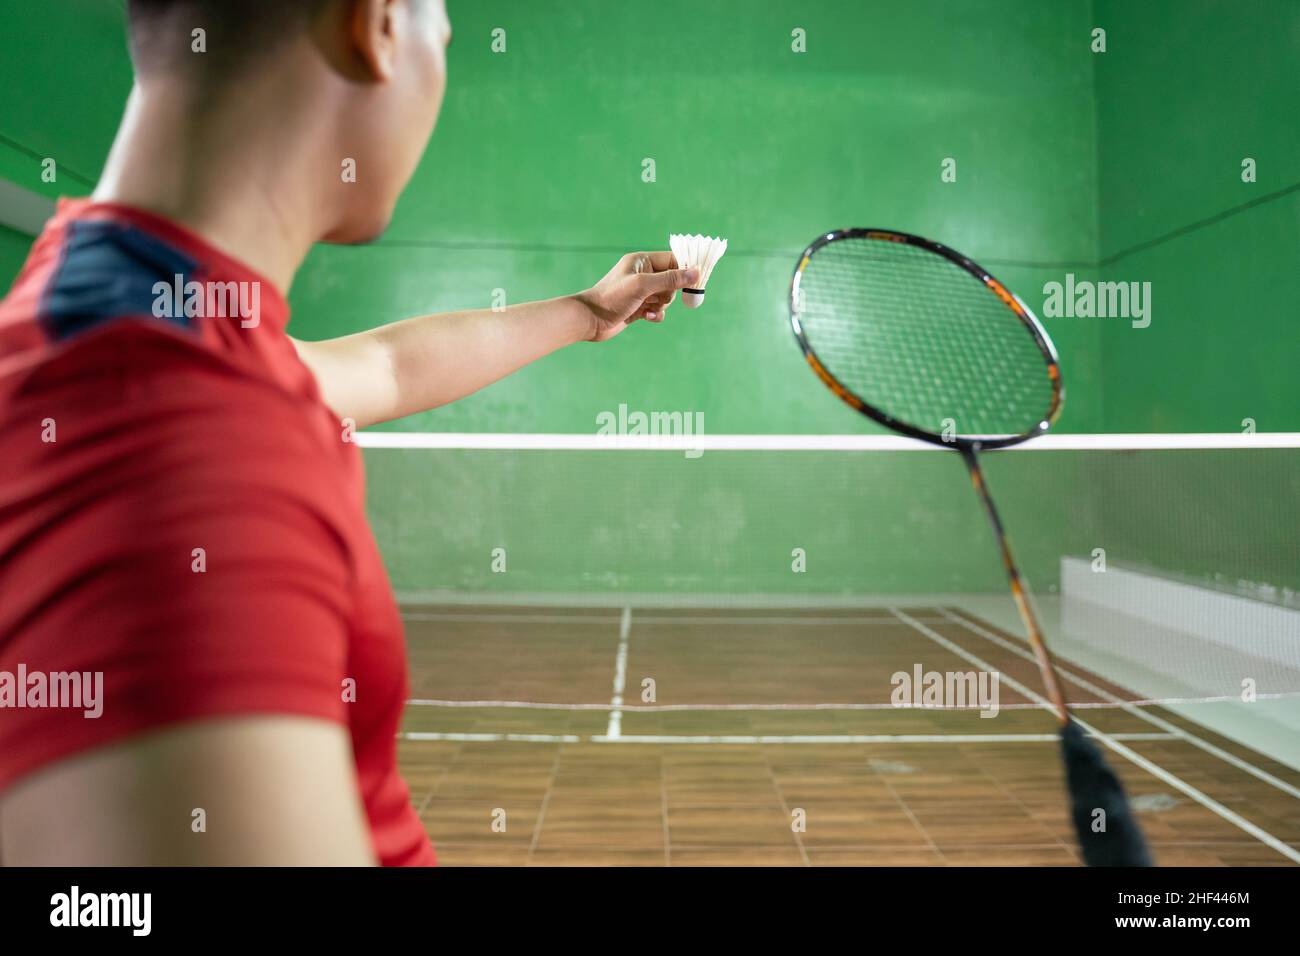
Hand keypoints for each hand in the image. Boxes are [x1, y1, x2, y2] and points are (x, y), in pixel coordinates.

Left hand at [576, 252, 698, 342]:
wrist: (590, 320)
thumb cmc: (612, 297)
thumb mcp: (643, 286)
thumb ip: (670, 279)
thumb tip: (696, 273)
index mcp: (641, 261)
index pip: (672, 259)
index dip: (686, 269)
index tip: (698, 279)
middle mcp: (642, 274)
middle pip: (672, 280)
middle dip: (669, 292)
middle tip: (659, 297)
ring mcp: (641, 291)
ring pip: (667, 297)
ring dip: (661, 304)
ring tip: (647, 307)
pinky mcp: (639, 307)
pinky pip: (658, 309)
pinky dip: (655, 314)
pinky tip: (645, 316)